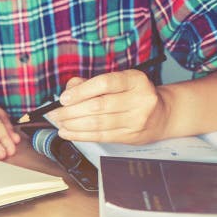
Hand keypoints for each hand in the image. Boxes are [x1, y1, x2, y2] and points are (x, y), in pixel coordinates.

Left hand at [49, 70, 167, 143]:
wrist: (161, 115)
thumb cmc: (132, 95)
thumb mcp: (118, 82)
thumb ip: (91, 83)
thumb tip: (69, 89)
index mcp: (135, 80)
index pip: (105, 83)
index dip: (81, 91)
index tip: (63, 98)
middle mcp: (140, 99)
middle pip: (98, 106)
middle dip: (70, 111)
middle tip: (55, 113)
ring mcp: (137, 119)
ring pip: (98, 123)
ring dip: (73, 124)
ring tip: (59, 123)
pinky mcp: (131, 136)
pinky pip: (100, 136)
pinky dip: (80, 135)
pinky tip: (67, 133)